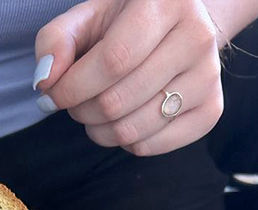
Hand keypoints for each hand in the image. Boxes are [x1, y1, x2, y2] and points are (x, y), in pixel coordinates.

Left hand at [34, 0, 223, 155]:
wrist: (178, 28)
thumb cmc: (123, 23)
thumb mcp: (87, 18)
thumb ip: (55, 41)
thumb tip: (45, 80)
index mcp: (165, 2)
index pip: (113, 61)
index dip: (73, 87)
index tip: (51, 95)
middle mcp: (196, 37)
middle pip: (117, 102)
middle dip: (80, 110)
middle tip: (73, 102)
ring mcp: (208, 77)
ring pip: (132, 131)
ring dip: (98, 130)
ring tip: (94, 111)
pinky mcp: (211, 111)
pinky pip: (150, 147)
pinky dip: (124, 142)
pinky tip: (122, 119)